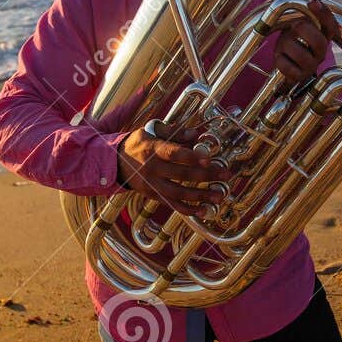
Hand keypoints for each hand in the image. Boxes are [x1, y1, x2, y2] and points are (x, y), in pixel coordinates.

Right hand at [116, 125, 233, 217]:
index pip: (174, 154)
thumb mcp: (152, 131)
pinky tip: (203, 210)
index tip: (210, 159)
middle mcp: (152, 169)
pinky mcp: (153, 195)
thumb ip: (175, 132)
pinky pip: (171, 204)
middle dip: (206, 176)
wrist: (116, 162)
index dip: (192, 157)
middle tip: (226, 175)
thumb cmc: (140, 142)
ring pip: (179, 193)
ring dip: (201, 196)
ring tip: (220, 195)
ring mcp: (152, 184)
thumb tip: (196, 134)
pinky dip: (187, 209)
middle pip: (182, 174)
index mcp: (153, 149)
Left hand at [273, 0, 336, 84]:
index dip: (324, 13)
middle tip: (294, 25)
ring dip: (286, 46)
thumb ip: (291, 0)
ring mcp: (312, 65)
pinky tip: (280, 57)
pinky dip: (280, 61)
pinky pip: (289, 69)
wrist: (288, 62)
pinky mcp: (300, 76)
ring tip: (283, 44)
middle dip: (304, 31)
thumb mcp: (292, 18)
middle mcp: (321, 50)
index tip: (313, 1)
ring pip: (301, 55)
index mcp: (323, 34)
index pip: (330, 24)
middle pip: (319, 42)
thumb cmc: (293, 37)